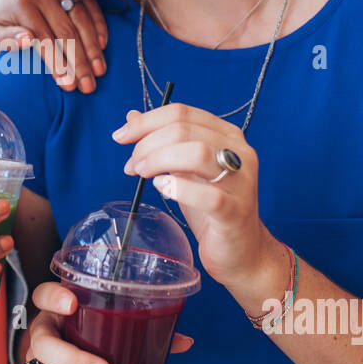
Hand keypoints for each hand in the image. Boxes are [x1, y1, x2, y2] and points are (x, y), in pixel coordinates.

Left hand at [0, 0, 106, 93]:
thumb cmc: (9, 20)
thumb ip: (8, 39)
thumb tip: (26, 40)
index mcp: (23, 3)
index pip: (44, 38)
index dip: (58, 63)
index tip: (68, 85)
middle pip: (66, 32)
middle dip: (79, 62)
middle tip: (88, 85)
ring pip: (82, 20)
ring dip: (92, 48)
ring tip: (99, 71)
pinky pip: (91, 6)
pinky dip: (99, 26)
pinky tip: (102, 46)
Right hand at [22, 282, 192, 363]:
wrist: (56, 352)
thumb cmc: (86, 333)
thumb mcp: (106, 323)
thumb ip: (142, 327)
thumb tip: (184, 341)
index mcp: (55, 312)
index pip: (44, 296)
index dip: (53, 298)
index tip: (71, 303)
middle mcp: (40, 337)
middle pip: (44, 345)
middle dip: (73, 360)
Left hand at [113, 104, 283, 297]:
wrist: (241, 250)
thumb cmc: (212, 208)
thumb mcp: (185, 170)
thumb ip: (163, 142)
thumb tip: (132, 116)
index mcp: (227, 136)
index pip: (182, 113)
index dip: (146, 121)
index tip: (121, 136)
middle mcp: (238, 153)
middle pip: (185, 130)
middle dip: (148, 144)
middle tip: (132, 164)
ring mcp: (240, 182)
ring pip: (198, 154)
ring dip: (160, 160)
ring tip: (143, 174)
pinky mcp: (236, 212)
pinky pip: (209, 196)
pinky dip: (180, 189)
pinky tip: (162, 189)